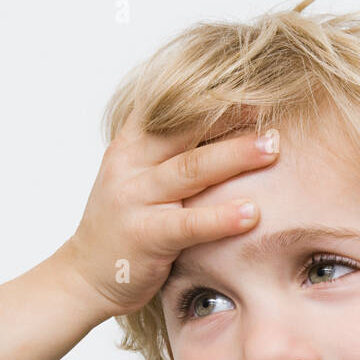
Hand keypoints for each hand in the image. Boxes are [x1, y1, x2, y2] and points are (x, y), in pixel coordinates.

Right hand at [61, 110, 280, 317]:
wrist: (85, 275)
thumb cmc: (126, 224)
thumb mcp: (140, 177)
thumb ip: (172, 152)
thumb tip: (231, 128)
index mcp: (131, 143)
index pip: (173, 107)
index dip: (214, 94)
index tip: (255, 84)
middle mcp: (130, 164)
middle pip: (187, 130)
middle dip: (232, 117)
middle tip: (275, 108)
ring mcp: (134, 199)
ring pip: (191, 169)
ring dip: (235, 156)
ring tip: (271, 149)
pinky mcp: (144, 236)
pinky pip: (188, 224)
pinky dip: (221, 217)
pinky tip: (251, 213)